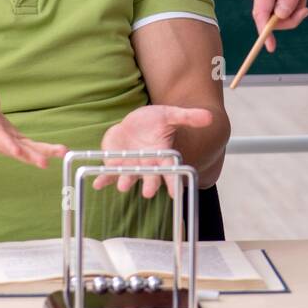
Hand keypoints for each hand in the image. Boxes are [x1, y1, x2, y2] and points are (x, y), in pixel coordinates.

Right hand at [0, 79, 68, 168]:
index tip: (16, 150)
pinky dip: (45, 150)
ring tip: (62, 152)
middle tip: (44, 162)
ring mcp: (8, 141)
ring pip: (26, 150)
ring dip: (44, 153)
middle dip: (30, 156)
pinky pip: (32, 147)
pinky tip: (60, 151)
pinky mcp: (17, 141)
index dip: (6, 143)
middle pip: (15, 149)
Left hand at [92, 104, 212, 198]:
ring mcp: (131, 165)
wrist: (134, 124)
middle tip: (148, 192)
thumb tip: (210, 117)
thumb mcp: (170, 114)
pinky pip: (109, 173)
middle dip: (149, 184)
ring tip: (123, 186)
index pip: (170, 169)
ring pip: (129, 176)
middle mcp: (147, 164)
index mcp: (162, 154)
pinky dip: (103, 178)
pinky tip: (98, 183)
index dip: (173, 181)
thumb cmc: (154, 121)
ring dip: (125, 181)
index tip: (176, 192)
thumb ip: (188, 117)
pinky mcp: (115, 163)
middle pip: (150, 176)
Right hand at [246, 0, 307, 52]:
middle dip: (289, 18)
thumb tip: (279, 15)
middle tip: (306, 9)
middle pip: (269, 17)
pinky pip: (277, 7)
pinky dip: (290, 4)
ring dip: (291, 9)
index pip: (261, 12)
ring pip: (274, 14)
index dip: (264, 31)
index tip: (270, 47)